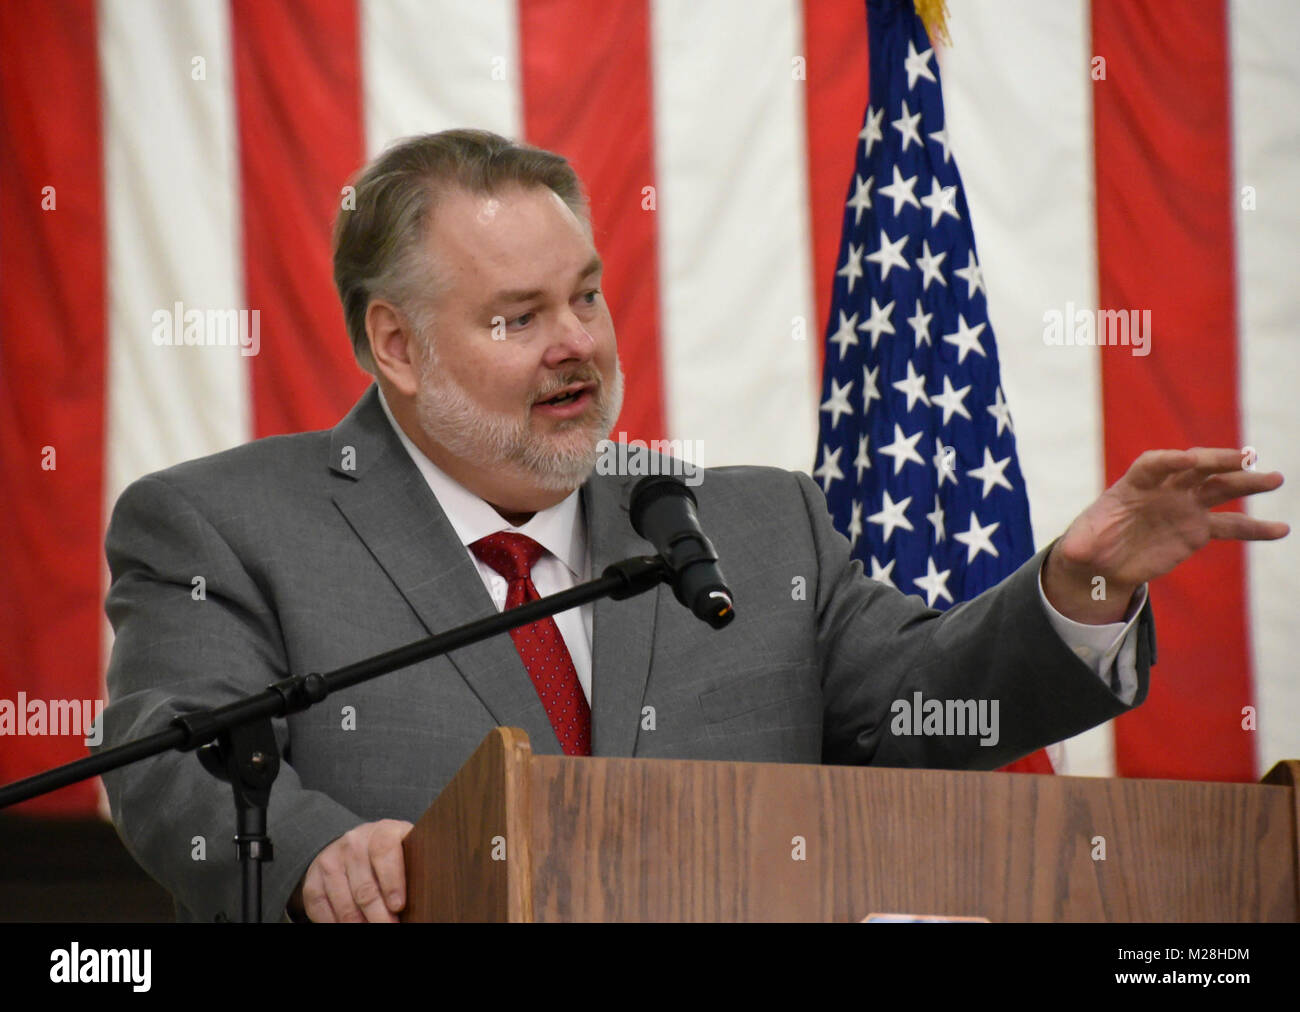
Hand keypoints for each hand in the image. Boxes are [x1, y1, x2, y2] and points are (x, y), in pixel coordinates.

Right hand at [292, 818, 413, 922]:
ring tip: (373, 930)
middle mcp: (353, 843)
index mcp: (382, 832)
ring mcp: (331, 862)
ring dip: (359, 924)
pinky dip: (336, 924)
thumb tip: (427, 894)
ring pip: (345, 904)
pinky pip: (322, 910)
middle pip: (365, 888)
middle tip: (390, 928)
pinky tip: (351, 928)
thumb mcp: (406, 849)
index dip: (392, 881)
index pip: (384, 852)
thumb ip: (415, 864)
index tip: (399, 906)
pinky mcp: (313, 881)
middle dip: (379, 916)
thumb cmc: (390, 855)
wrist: (353, 845)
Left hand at [1044, 447, 1288, 623]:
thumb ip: (1076, 545)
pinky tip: (1280, 529)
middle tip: (1245, 457)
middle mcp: (1165, 489)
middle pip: (1194, 467)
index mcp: (1134, 485)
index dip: (1169, 460)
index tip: (1186, 459)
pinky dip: (1255, 527)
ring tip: (1275, 479)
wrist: (1106, 560)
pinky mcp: (1198, 529)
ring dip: (1247, 483)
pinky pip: (1231, 526)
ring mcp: (1185, 507)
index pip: (1153, 464)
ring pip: (1220, 488)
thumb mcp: (1078, 545)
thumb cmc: (1090, 543)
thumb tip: (1072, 552)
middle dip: (1217, 460)